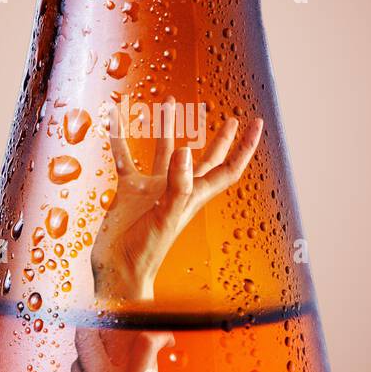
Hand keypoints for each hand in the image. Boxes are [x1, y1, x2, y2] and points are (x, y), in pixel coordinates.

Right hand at [92, 97, 263, 302]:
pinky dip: (119, 138)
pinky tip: (115, 118)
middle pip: (205, 159)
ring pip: (163, 150)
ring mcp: (152, 189)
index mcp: (193, 196)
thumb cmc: (146, 251)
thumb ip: (177, 185)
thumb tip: (183, 151)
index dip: (243, 147)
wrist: (118, 270)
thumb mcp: (167, 216)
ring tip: (169, 101)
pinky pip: (125, 157)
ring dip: (166, 127)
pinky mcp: (129, 190)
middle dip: (218, 139)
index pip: (227, 168)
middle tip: (229, 118)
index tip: (255, 123)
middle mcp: (176, 189)